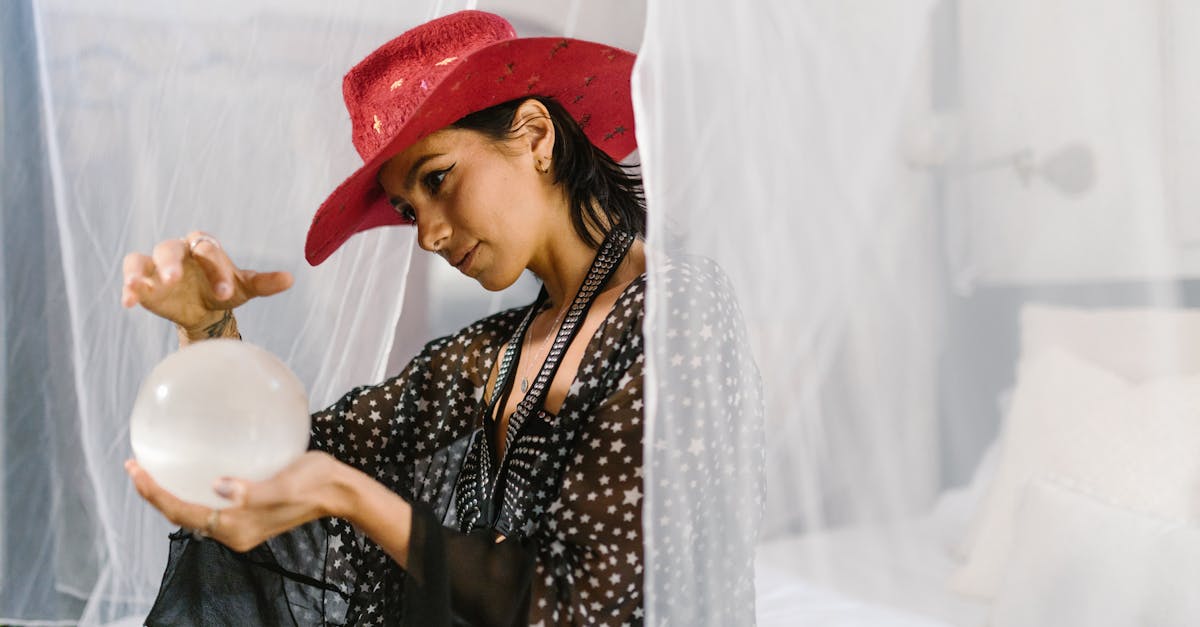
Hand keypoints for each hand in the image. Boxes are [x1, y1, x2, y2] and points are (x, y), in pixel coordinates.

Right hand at [121, 231, 292, 333]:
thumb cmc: (225, 290)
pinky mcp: (143, 280)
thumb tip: (291, 279)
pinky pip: (131, 277)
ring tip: (137, 285)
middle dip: (172, 262)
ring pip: (142, 259)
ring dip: (139, 271)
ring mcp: (157, 265)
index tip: (225, 293)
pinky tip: (129, 302)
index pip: (208, 250)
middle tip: (176, 279)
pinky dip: (128, 287)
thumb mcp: (246, 288)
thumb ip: (264, 283)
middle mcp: (179, 250)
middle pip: (171, 248)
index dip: (216, 269)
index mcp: (206, 246)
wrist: (205, 309)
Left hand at [125, 451, 350, 552]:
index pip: (183, 512)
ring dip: (169, 492)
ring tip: (152, 469)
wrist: (339, 491)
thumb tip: (219, 486)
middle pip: (181, 514)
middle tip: (134, 465)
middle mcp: (233, 531)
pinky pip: (208, 505)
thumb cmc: (316, 482)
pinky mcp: (247, 514)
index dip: (155, 493)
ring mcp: (240, 525)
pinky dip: (190, 490)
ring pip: (192, 511)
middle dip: (155, 493)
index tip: (136, 469)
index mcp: (236, 527)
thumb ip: (252, 491)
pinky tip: (189, 472)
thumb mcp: (285, 484)